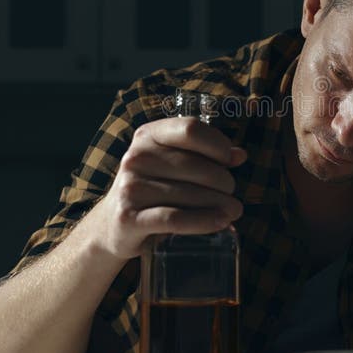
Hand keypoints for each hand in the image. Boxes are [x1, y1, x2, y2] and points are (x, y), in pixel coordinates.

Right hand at [94, 118, 246, 259]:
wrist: (112, 224)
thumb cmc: (153, 188)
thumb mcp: (172, 164)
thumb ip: (203, 156)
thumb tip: (239, 155)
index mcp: (148, 136)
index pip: (190, 129)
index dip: (218, 145)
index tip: (231, 161)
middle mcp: (136, 158)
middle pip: (196, 166)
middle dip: (224, 182)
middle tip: (231, 195)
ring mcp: (130, 188)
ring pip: (190, 194)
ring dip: (220, 205)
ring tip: (233, 211)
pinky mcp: (129, 218)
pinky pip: (174, 219)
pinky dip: (203, 221)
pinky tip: (220, 223)